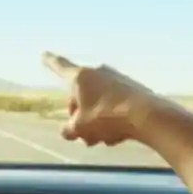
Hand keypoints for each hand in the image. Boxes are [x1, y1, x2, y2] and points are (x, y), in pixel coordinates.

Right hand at [42, 51, 162, 146]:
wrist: (147, 117)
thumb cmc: (107, 118)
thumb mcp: (80, 128)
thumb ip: (69, 129)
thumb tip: (68, 131)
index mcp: (80, 77)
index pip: (59, 67)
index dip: (50, 62)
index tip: (44, 54)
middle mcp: (98, 73)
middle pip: (80, 97)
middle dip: (80, 117)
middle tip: (84, 137)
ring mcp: (117, 80)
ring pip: (98, 104)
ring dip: (97, 123)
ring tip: (103, 139)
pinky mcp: (133, 89)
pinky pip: (115, 106)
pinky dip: (113, 120)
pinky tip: (118, 135)